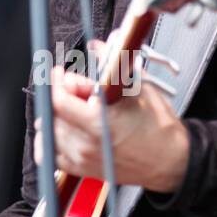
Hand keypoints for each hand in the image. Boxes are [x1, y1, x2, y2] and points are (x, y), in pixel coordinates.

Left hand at [33, 43, 189, 191]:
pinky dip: (51, 139)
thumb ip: (113, 65)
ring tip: (75, 109)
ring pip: (47, 134)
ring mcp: (83, 160)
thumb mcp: (139, 88)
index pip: (59, 101)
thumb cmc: (158, 128)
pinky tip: (64, 129)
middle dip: (60, 97)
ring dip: (55, 117)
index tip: (60, 73)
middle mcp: (87, 145)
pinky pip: (49, 154)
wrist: (170, 159)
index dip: (56, 82)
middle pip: (51, 115)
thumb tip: (98, 46)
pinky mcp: (82, 170)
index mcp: (99, 125)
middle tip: (78, 89)